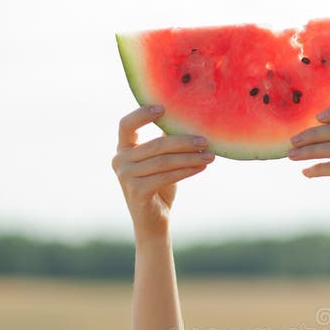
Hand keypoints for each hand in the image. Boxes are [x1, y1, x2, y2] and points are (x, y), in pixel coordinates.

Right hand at [111, 105, 214, 241]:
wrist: (153, 222)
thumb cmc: (159, 187)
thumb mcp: (161, 162)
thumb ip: (165, 143)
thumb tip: (185, 119)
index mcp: (123, 149)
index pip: (126, 125)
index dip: (142, 114)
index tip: (164, 108)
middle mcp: (120, 161)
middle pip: (155, 145)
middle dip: (183, 142)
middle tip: (205, 140)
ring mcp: (125, 177)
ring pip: (163, 162)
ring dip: (190, 158)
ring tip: (210, 156)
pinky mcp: (136, 191)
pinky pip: (166, 176)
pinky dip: (186, 171)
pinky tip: (201, 168)